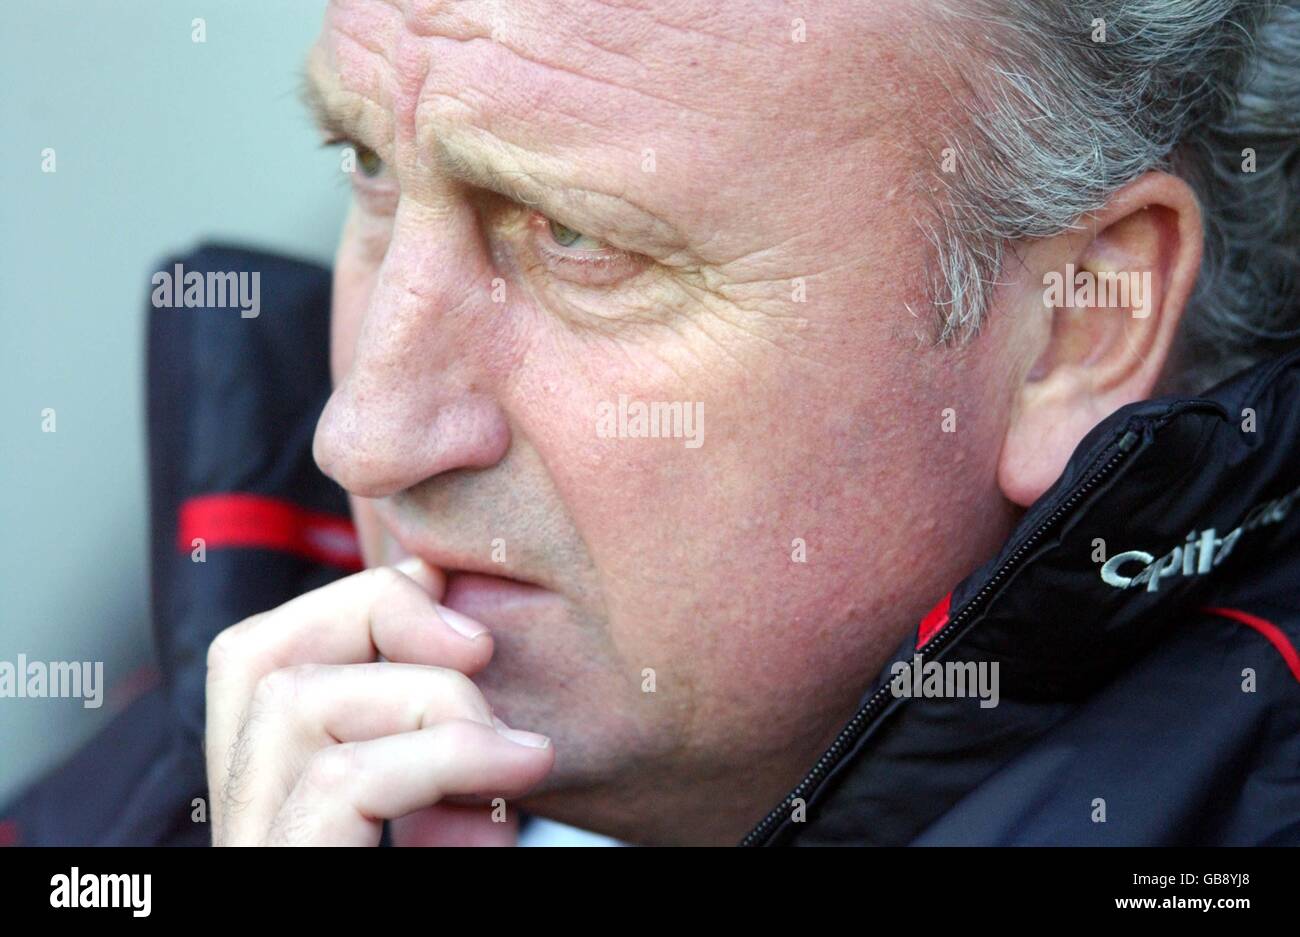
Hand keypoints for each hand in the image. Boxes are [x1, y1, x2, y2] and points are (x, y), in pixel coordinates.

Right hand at [204, 558, 553, 844]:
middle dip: (374, 611)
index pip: (262, 653)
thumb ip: (439, 731)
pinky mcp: (290, 873)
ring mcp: (259, 851)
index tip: (460, 607)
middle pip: (251, 653)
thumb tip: (454, 611)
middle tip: (480, 645)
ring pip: (291, 702)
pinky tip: (509, 797)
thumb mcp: (458, 802)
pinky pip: (342, 782)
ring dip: (431, 699)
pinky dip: (444, 763)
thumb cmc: (470, 884)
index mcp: (275, 794)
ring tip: (516, 754)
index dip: (362, 599)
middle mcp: (247, 821)